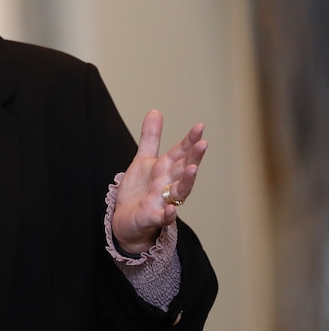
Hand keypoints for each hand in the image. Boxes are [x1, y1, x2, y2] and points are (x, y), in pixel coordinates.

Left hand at [111, 110, 206, 254]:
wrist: (126, 219)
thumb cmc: (140, 190)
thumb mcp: (143, 160)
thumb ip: (151, 138)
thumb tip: (156, 110)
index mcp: (165, 169)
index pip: (180, 153)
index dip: (189, 140)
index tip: (199, 126)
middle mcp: (168, 184)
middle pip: (183, 169)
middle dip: (193, 158)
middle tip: (203, 144)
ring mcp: (162, 202)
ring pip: (179, 192)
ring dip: (186, 181)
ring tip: (192, 169)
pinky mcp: (151, 218)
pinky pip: (161, 217)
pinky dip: (167, 214)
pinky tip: (170, 210)